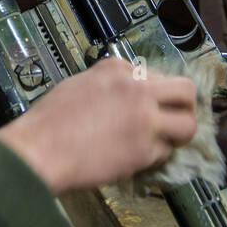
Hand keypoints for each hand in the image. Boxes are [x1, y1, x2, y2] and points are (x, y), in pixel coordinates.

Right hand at [0, 57, 197, 193]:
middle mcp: (138, 88)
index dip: (156, 94)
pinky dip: (155, 157)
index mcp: (118, 68)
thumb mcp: (80, 84)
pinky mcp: (145, 149)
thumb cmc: (48, 121)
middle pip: (186, 91)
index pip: (156, 75)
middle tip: (174, 119)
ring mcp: (145, 119)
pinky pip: (165, 152)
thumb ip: (109, 86)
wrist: (39, 149)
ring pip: (188, 125)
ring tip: (165, 142)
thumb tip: (126, 98)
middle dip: (184, 106)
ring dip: (179, 134)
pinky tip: (136, 158)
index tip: (150, 105)